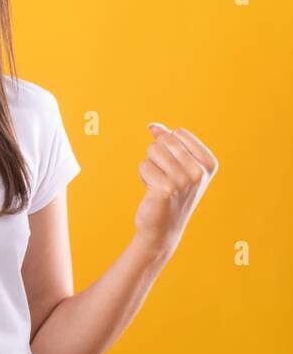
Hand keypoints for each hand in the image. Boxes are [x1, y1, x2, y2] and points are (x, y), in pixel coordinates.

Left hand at [132, 121, 218, 259]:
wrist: (163, 227)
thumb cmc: (169, 192)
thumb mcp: (175, 164)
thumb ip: (167, 141)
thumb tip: (153, 126)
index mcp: (209, 163)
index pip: (178, 133)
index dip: (168, 147)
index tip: (174, 168)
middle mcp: (200, 171)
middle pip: (164, 140)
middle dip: (156, 155)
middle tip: (163, 176)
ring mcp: (184, 180)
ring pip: (152, 151)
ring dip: (149, 166)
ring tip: (159, 183)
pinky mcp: (166, 188)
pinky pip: (143, 165)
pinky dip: (143, 176)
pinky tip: (152, 192)